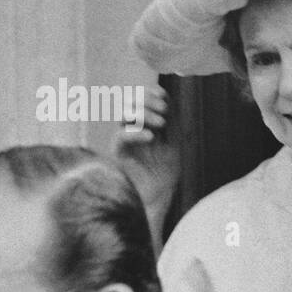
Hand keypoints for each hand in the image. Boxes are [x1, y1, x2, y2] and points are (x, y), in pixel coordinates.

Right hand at [113, 85, 180, 239]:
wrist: (156, 198)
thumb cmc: (164, 173)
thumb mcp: (173, 143)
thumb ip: (170, 123)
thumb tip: (167, 100)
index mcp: (144, 125)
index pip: (140, 100)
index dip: (149, 94)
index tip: (163, 96)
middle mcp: (130, 130)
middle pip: (130, 103)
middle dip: (147, 101)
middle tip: (164, 110)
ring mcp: (123, 141)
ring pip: (123, 115)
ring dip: (143, 114)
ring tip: (162, 123)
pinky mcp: (118, 155)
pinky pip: (121, 137)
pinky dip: (136, 133)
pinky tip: (151, 136)